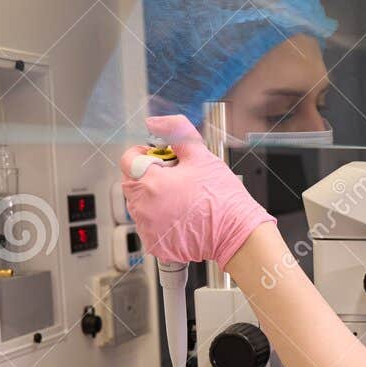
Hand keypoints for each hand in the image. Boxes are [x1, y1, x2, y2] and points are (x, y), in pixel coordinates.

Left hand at [119, 114, 273, 264]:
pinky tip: (180, 215)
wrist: (237, 233)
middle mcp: (144, 208)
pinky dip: (158, 218)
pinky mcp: (156, 244)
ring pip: (138, 204)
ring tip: (180, 198)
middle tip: (175, 178)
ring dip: (152, 197)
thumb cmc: (222, 197)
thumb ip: (175, 132)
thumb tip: (154, 122)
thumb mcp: (201, 155)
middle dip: (147, 175)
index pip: (128, 160)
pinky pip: (147, 225)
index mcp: (151, 183)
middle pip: (130, 182)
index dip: (144, 154)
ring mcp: (148, 229)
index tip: (161, 158)